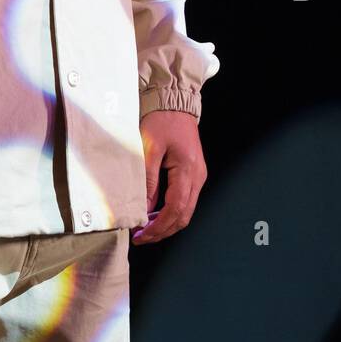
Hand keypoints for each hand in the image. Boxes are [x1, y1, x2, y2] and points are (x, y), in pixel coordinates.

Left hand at [132, 109, 207, 244]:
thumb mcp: (149, 147)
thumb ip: (148, 179)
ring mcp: (198, 176)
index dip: (159, 226)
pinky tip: (155, 212)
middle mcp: (197, 177)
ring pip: (186, 210)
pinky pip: (185, 200)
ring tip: (146, 228)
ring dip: (167, 223)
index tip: (142, 234)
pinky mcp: (194, 173)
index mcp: (188, 170)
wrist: (175, 103)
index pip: (175, 209)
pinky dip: (171, 211)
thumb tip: (144, 207)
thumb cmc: (162, 120)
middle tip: (142, 237)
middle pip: (184, 215)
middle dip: (163, 230)